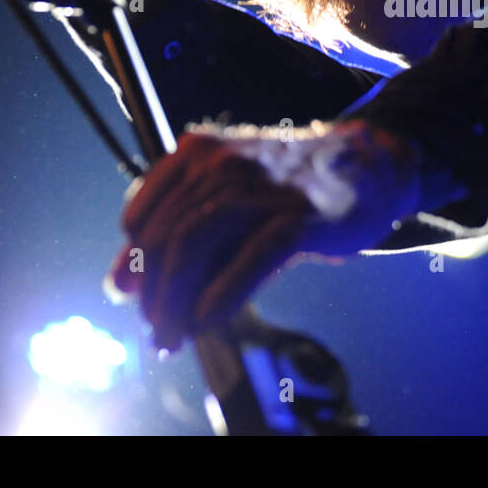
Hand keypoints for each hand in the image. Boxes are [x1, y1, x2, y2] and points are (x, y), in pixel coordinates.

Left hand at [106, 119, 425, 353]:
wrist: (367, 166)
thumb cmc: (290, 187)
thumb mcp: (228, 192)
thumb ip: (178, 226)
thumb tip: (121, 284)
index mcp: (200, 152)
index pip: (144, 214)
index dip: (132, 261)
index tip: (129, 295)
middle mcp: (225, 162)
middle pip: (168, 235)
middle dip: (154, 293)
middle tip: (156, 331)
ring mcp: (263, 187)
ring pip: (197, 243)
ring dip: (177, 300)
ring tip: (175, 335)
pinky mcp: (300, 216)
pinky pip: (251, 258)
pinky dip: (222, 295)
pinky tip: (208, 321)